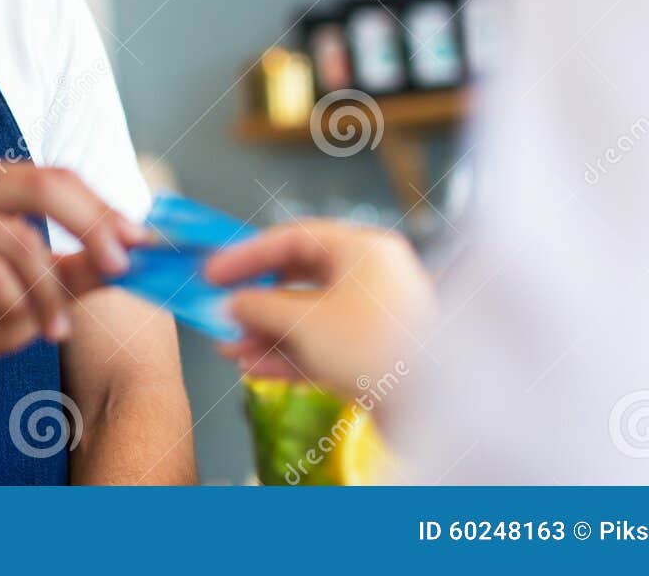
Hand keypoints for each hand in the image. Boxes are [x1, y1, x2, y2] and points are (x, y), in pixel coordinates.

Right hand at [0, 160, 149, 400]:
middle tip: (121, 267)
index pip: (54, 176)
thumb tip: (138, 250)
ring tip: (55, 330)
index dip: (100, 206)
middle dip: (90, 226)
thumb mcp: (44, 289)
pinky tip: (11, 330)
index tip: (140, 240)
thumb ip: (84, 266)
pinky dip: (14, 305)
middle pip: (40, 185)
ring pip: (19, 240)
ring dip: (48, 292)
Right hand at [202, 219, 434, 396]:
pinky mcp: (373, 354)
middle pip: (299, 280)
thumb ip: (262, 307)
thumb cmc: (379, 349)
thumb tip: (234, 303)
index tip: (212, 271)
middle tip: (220, 310)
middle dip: (255, 302)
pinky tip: (254, 368)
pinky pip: (322, 345)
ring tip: (229, 348)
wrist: (436, 410)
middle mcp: (371, 277)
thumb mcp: (308, 322)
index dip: (247, 254)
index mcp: (364, 250)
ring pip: (308, 318)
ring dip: (266, 333)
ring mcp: (373, 318)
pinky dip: (288, 355)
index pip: (294, 238)